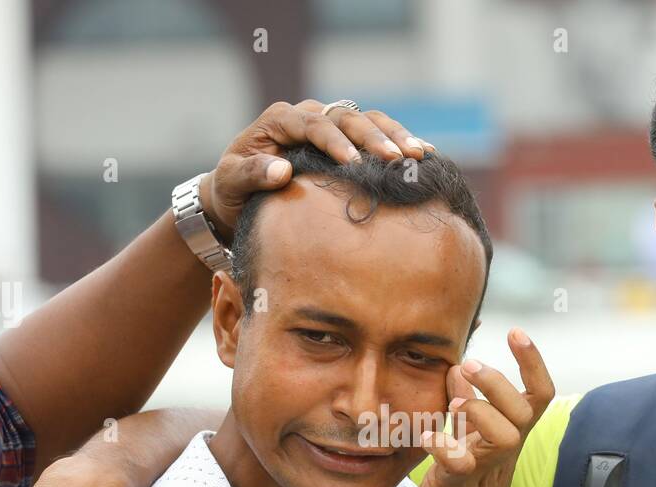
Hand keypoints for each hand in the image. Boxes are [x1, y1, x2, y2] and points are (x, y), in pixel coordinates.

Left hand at [198, 99, 431, 239]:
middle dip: (374, 137)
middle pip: (347, 117)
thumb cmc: (232, 193)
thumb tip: (282, 169)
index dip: (336, 142)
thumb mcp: (231, 184)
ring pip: (367, 120)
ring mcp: (328, 127)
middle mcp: (308, 116)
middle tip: (398, 158)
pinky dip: (398, 143)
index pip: (314, 124)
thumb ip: (251, 175)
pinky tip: (424, 155)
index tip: (354, 164)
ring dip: (394, 136)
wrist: (238, 200)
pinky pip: (375, 135)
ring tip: (418, 155)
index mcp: (280, 120)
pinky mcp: (344, 142)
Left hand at [407, 328, 554, 486]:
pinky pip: (459, 466)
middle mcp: (501, 454)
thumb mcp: (465, 445)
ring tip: (454, 404)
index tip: (516, 331)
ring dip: (480, 411)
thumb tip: (459, 373)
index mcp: (505, 439)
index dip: (532, 363)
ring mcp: (481, 472)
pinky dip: (445, 447)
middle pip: (524, 411)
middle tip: (469, 364)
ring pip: (505, 437)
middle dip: (500, 382)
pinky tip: (429, 436)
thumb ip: (466, 410)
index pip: (535, 396)